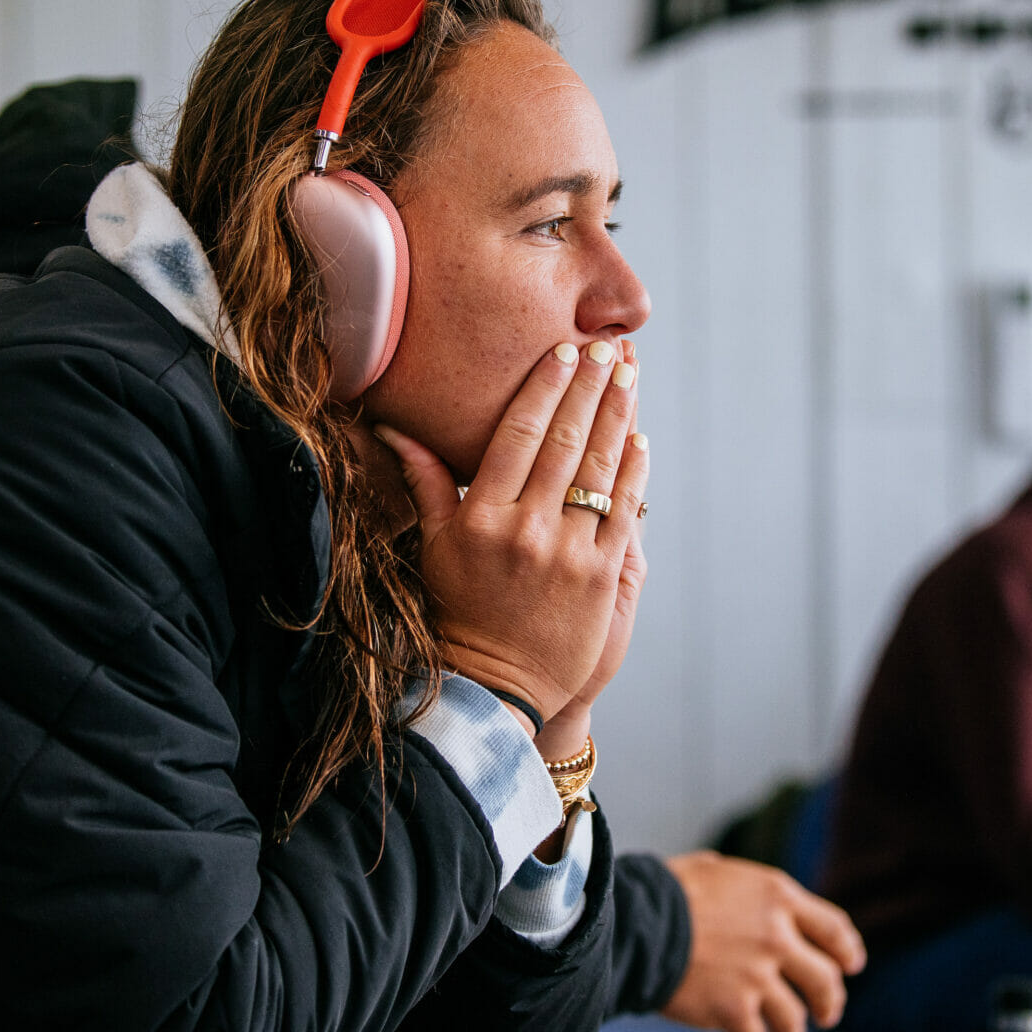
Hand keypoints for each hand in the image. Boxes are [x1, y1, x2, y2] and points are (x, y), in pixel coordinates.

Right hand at [380, 339, 649, 726]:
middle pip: (566, 441)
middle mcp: (525, 528)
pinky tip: (640, 438)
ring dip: (618, 416)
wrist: (493, 683)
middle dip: (590, 388)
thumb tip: (390, 426)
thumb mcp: (433, 545)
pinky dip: (634, 471)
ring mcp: (567, 552)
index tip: (564, 351)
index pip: (518, 434)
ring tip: (630, 375)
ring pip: (599, 468)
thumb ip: (423, 481)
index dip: (545, 388)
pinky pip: (624, 511)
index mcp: (481, 516)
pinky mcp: (600, 576)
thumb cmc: (457, 609)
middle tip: (607, 349)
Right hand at [660, 851, 868, 1031]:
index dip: (847, 951)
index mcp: (778, 897)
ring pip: (795, 1020)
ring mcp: (758, 976)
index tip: (851, 966)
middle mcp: (777, 937)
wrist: (636, 922)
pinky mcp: (734, 1009)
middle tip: (827, 1015)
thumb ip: (746, 891)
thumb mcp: (717, 872)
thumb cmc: (666, 891)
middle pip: (826, 980)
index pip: (833, 928)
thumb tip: (745, 899)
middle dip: (830, 1003)